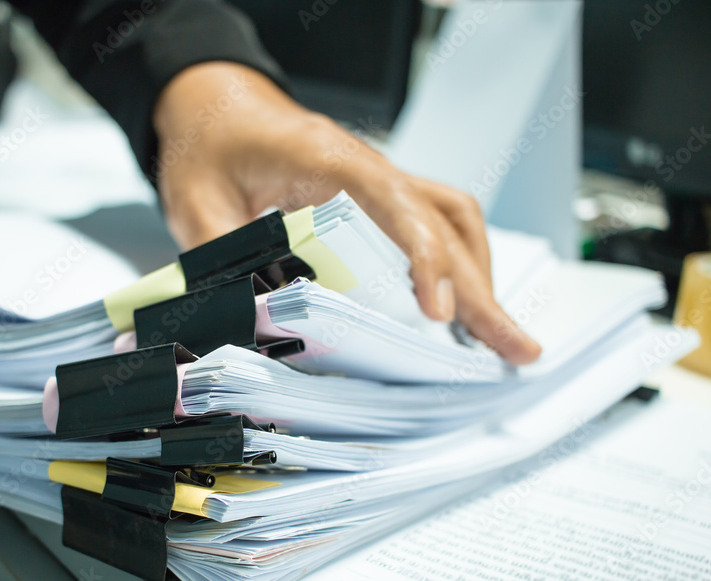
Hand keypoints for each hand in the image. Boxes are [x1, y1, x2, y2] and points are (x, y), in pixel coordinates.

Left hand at [153, 62, 540, 364]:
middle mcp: (368, 169)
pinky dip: (460, 263)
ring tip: (499, 335)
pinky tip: (462, 303)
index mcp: (327, 162)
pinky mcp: (377, 197)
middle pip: (444, 224)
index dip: (425, 260)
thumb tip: (238, 319)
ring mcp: (378, 181)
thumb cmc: (212, 141)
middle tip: (515, 347)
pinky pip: (436, 223)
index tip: (440, 312)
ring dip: (482, 275)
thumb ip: (216, 256)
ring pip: (453, 220)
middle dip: (482, 290)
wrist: (216, 104)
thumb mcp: (196, 199)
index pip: (397, 208)